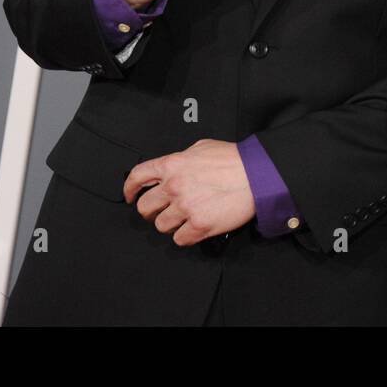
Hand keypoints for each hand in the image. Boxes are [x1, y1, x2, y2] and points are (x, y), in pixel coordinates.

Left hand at [123, 140, 255, 246]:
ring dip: (171, 223)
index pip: (137, 176)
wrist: (257, 174)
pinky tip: (194, 228)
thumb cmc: (235, 159)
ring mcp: (185, 207)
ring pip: (161, 225)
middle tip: (161, 211)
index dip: (129, 189)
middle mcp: (174, 186)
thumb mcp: (202, 147)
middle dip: (151, 210)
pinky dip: (186, 236)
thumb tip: (175, 167)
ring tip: (184, 218)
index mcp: (172, 164)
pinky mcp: (199, 225)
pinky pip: (179, 239)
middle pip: (144, 207)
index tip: (130, 196)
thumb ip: (182, 158)